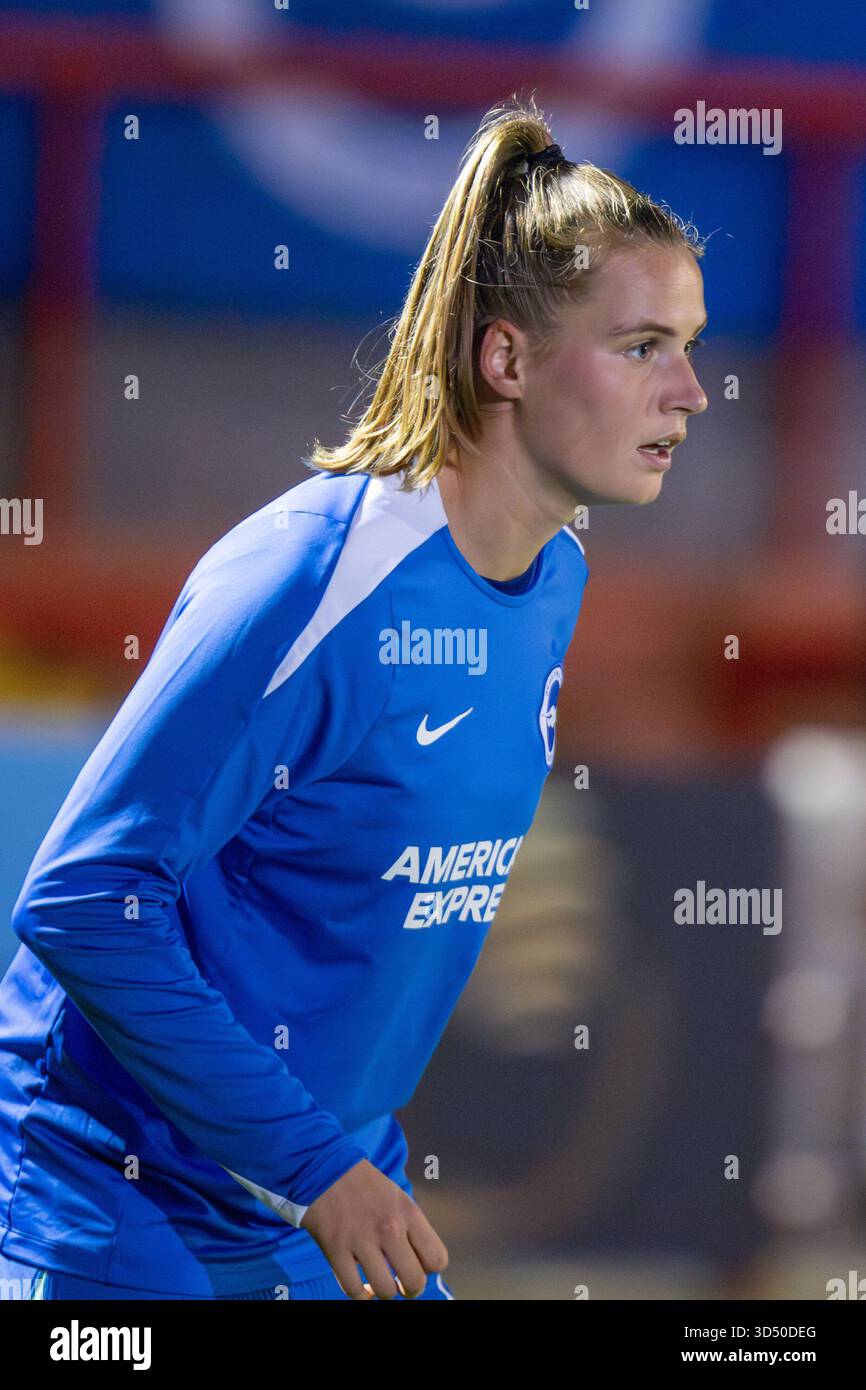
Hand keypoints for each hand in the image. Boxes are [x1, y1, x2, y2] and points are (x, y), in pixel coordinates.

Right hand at [298, 1159, 448, 1299]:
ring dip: (383, 1291)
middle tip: (400, 1284)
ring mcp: (362, 1239)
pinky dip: (359, 1294)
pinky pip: (353, 1290)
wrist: (323, 1167)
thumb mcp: (396, 1197)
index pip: (437, 1259)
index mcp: (408, 1212)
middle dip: (409, 1289)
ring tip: (377, 1282)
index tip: (416, 1266)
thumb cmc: (363, 1185)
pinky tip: (360, 1286)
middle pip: (414, 1281)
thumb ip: (409, 1227)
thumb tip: (418, 1262)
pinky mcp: (336, 1249)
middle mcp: (389, 1227)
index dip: (428, 1270)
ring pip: (385, 1290)